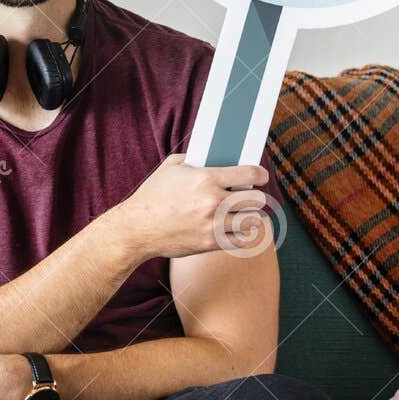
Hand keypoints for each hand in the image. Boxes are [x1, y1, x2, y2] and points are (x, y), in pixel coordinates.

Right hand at [110, 154, 269, 260]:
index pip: (249, 174)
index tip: (261, 177)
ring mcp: (212, 224)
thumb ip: (194, 159)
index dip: (260, 174)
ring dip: (250, 216)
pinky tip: (236, 229)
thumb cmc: (152, 196)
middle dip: (255, 196)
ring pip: (251, 220)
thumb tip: (213, 156)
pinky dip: (242, 234)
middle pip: (256, 199)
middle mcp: (212, 201)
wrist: (136, 229)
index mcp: (205, 179)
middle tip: (250, 197)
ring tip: (244, 213)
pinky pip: (241, 240)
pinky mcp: (209, 243)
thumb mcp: (170, 167)